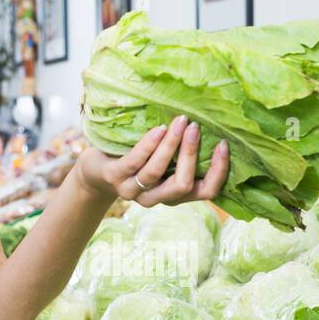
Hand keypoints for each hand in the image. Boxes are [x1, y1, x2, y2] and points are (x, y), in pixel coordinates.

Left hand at [76, 114, 229, 207]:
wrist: (95, 171)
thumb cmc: (137, 160)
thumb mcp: (164, 160)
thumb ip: (183, 153)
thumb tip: (211, 124)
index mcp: (174, 195)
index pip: (206, 192)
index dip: (219, 171)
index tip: (224, 144)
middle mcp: (156, 198)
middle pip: (183, 185)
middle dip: (192, 155)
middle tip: (196, 127)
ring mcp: (134, 190)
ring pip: (158, 171)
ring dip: (171, 144)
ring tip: (180, 121)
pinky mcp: (115, 178)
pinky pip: (136, 162)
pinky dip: (149, 144)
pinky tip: (158, 129)